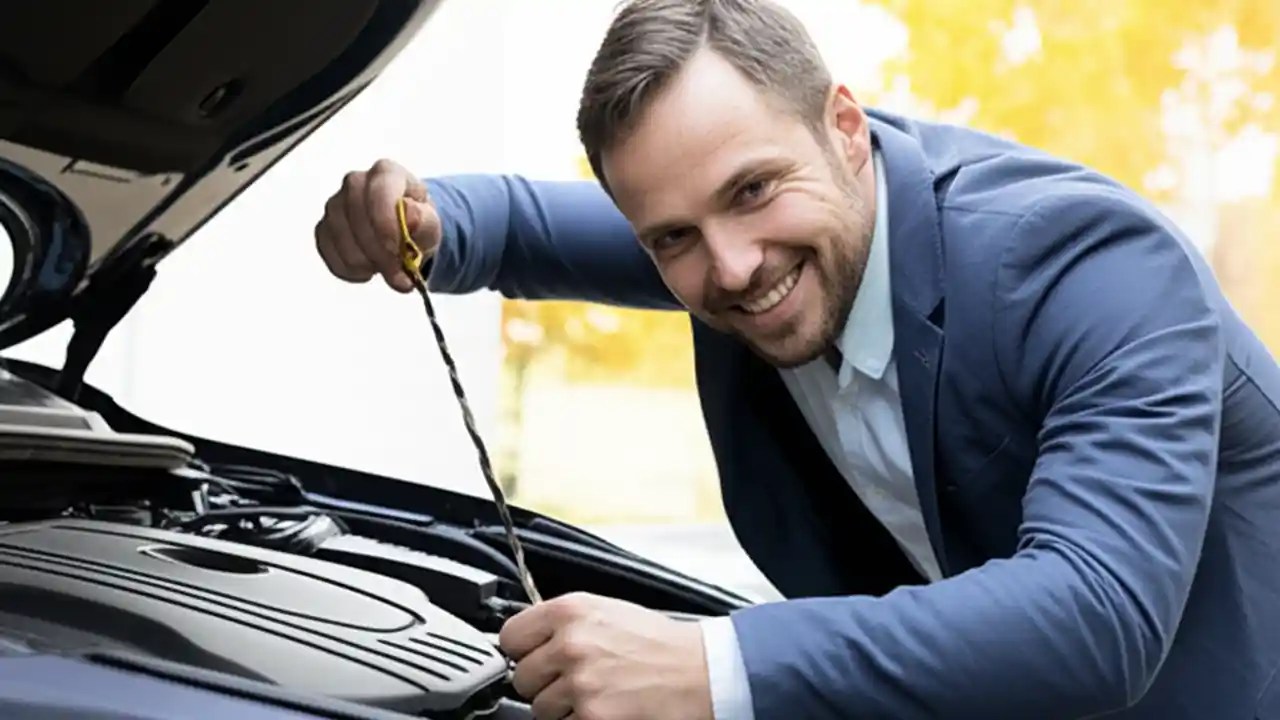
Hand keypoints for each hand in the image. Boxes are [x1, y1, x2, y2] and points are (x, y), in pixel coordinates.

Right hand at [314, 158, 440, 291]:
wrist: (403, 230)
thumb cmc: (417, 223)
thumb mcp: (431, 223)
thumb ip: (425, 220)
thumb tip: (409, 215)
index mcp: (386, 173)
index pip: (379, 192)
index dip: (385, 224)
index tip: (396, 251)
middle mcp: (355, 182)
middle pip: (357, 217)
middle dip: (378, 253)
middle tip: (399, 274)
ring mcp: (335, 204)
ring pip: (342, 240)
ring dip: (367, 263)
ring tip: (387, 267)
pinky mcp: (323, 228)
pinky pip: (330, 254)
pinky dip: (351, 270)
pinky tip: (369, 268)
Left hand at [499, 592, 713, 719]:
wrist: (701, 674)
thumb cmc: (661, 645)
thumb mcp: (608, 612)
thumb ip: (565, 623)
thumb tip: (529, 639)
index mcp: (571, 611)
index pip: (510, 636)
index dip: (523, 650)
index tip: (534, 656)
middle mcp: (571, 645)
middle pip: (522, 677)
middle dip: (544, 683)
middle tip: (576, 679)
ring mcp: (580, 684)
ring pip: (540, 709)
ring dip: (563, 708)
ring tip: (598, 694)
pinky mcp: (592, 718)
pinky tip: (606, 710)